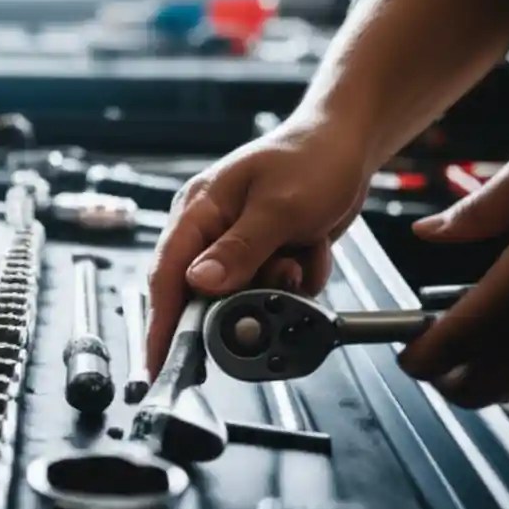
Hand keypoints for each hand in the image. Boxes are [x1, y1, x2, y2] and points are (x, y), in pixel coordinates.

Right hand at [145, 119, 373, 376]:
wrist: (349, 142)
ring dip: (282, 283)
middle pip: (206, 294)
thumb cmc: (311, 156)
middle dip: (248, 295)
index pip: (167, 276)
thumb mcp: (278, 206)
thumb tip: (200, 284)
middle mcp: (210, 230)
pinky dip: (300, 276)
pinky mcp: (263, 253)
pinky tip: (311, 245)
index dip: (160, 325)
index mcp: (198, 211)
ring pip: (247, 295)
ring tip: (303, 249)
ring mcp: (237, 244)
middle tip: (280, 279)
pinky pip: (274, 288)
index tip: (158, 365)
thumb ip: (239, 249)